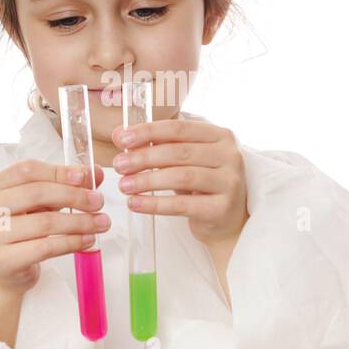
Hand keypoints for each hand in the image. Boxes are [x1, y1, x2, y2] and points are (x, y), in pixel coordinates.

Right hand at [0, 159, 109, 298]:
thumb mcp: (39, 204)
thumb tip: (95, 173)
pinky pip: (45, 248)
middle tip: (98, 201)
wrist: (0, 270)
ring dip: (80, 222)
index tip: (84, 177)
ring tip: (101, 222)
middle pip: (37, 193)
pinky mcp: (4, 260)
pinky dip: (71, 242)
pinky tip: (87, 240)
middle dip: (74, 196)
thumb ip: (64, 185)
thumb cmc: (20, 231)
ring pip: (45, 223)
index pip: (27, 170)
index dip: (58, 172)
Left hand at [110, 118, 248, 247]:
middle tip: (119, 165)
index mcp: (220, 135)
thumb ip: (155, 145)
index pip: (179, 127)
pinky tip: (135, 203)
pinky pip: (182, 204)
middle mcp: (230, 155)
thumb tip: (119, 134)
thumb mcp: (183, 161)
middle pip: (179, 152)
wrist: (226, 221)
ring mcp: (229, 182)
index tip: (122, 139)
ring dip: (147, 180)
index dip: (148, 132)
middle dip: (144, 158)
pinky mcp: (222, 208)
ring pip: (181, 176)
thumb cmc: (202, 185)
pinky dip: (154, 204)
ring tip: (124, 185)